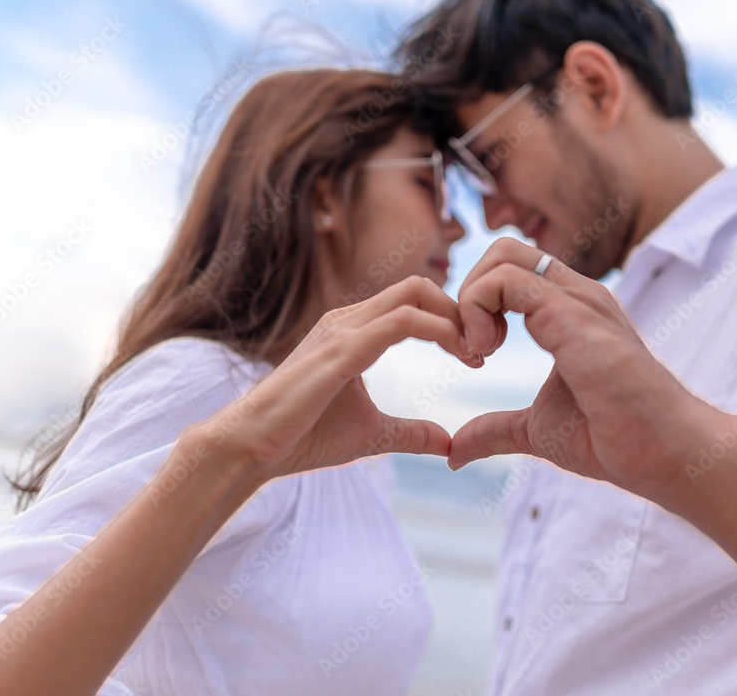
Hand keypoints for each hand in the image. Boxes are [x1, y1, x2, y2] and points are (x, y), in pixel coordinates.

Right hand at [204, 276, 481, 484]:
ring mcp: (343, 330)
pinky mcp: (340, 350)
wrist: (250, 449)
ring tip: (479, 354)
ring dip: (457, 319)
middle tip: (487, 349)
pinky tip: (461, 355)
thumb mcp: (372, 434)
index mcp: (354, 331)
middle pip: (419, 288)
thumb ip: (410, 433)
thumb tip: (448, 442)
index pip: (414, 301)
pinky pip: (401, 322)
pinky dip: (440, 331)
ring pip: (414, 295)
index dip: (453, 319)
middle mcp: (348, 320)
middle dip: (461, 311)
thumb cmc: (302, 437)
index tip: (478, 355)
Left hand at [452, 238, 720, 503]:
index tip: (474, 356)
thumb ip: (496, 430)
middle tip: (470, 347)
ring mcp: (577, 299)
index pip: (510, 271)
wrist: (665, 454)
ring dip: (469, 300)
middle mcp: (575, 295)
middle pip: (503, 250)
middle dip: (467, 291)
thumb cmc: (614, 439)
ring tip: (478, 352)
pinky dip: (476, 309)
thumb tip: (455, 453)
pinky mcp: (572, 314)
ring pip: (501, 255)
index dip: (476, 305)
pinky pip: (505, 280)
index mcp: (569, 311)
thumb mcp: (536, 430)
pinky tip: (485, 354)